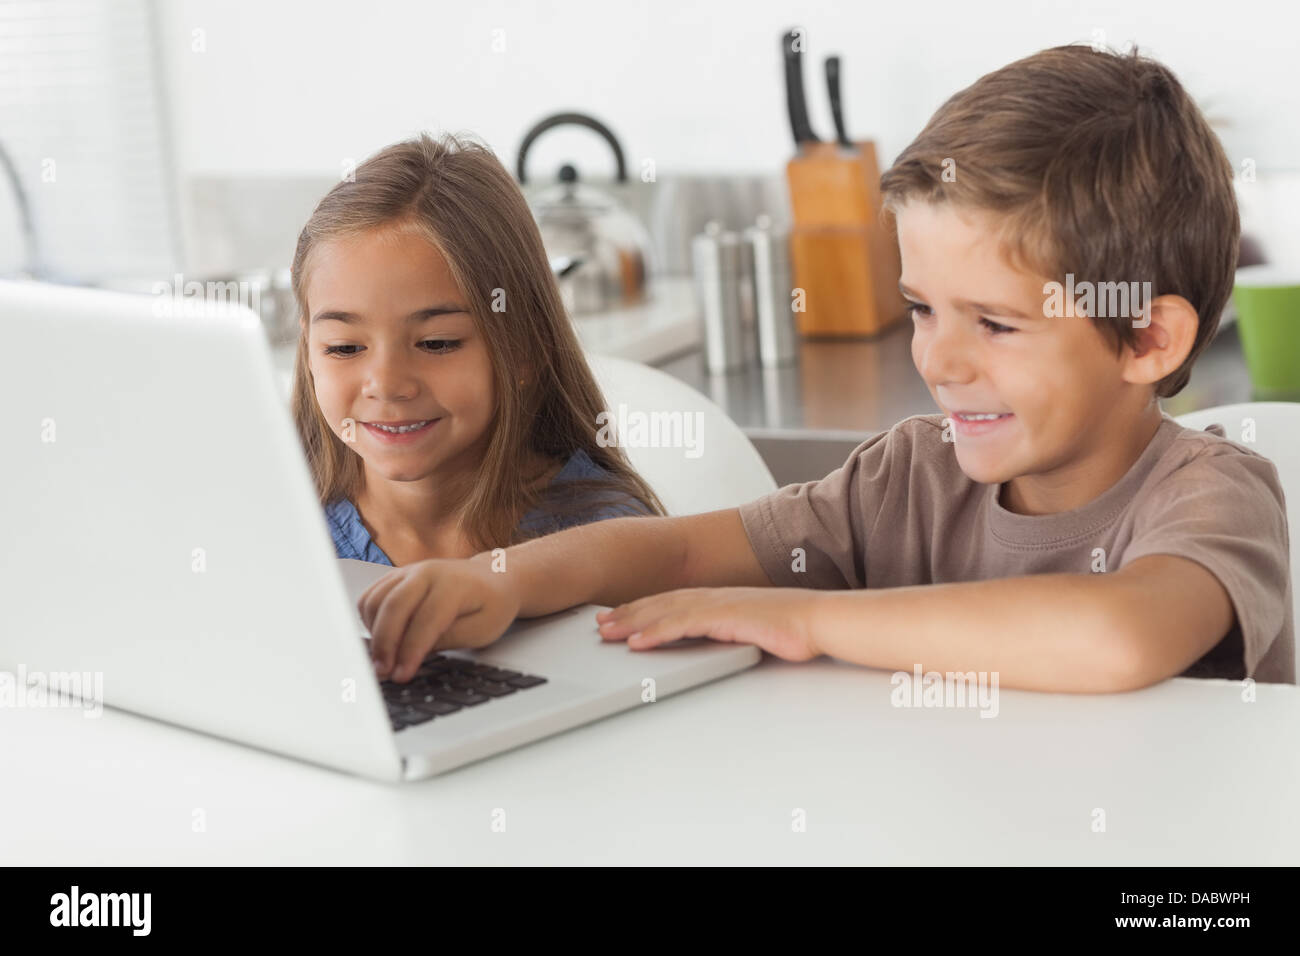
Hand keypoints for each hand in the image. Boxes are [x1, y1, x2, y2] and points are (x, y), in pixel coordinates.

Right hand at [359, 557, 520, 681]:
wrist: (494, 579)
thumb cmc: (491, 606)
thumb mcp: (481, 631)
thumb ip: (446, 641)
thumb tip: (410, 655)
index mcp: (454, 584)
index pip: (426, 619)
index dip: (411, 651)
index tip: (402, 675)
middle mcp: (427, 572)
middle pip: (393, 606)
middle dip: (384, 644)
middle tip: (383, 672)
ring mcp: (409, 572)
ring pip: (375, 600)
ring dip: (373, 633)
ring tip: (384, 659)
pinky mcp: (397, 577)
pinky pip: (370, 597)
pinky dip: (369, 621)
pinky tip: (383, 640)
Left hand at [595, 587, 820, 660]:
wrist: (821, 621)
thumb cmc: (794, 630)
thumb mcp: (754, 632)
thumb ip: (730, 636)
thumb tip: (713, 647)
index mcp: (721, 599)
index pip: (673, 602)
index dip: (643, 609)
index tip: (620, 618)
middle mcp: (715, 597)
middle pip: (661, 603)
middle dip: (628, 613)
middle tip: (600, 624)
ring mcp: (719, 605)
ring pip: (665, 612)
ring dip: (633, 622)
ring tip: (607, 633)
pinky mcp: (726, 617)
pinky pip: (683, 625)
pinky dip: (656, 633)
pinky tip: (637, 642)